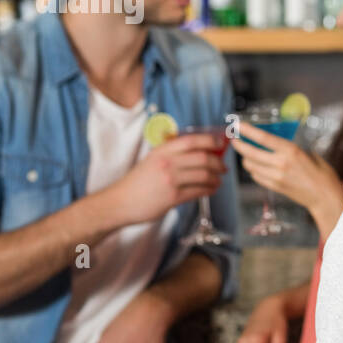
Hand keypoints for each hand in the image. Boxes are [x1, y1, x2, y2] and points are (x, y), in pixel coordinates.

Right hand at [103, 134, 226, 226]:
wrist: (120, 202)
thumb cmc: (137, 182)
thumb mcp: (151, 160)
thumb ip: (170, 153)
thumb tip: (197, 149)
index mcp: (161, 151)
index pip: (191, 140)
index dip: (209, 140)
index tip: (220, 143)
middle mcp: (166, 163)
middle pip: (203, 158)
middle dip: (218, 162)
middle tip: (223, 167)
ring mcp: (170, 181)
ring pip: (204, 175)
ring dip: (216, 178)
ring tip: (218, 180)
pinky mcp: (172, 197)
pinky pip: (199, 191)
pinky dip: (209, 189)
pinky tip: (211, 189)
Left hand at [234, 121, 342, 217]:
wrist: (325, 196)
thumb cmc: (322, 173)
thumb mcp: (309, 153)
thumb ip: (291, 148)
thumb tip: (277, 141)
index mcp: (291, 151)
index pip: (263, 138)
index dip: (248, 131)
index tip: (238, 125)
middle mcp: (281, 163)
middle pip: (250, 152)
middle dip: (239, 145)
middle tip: (235, 139)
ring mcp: (276, 177)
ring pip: (250, 165)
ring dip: (245, 158)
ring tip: (247, 153)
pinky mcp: (274, 187)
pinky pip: (256, 176)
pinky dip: (253, 170)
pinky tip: (256, 166)